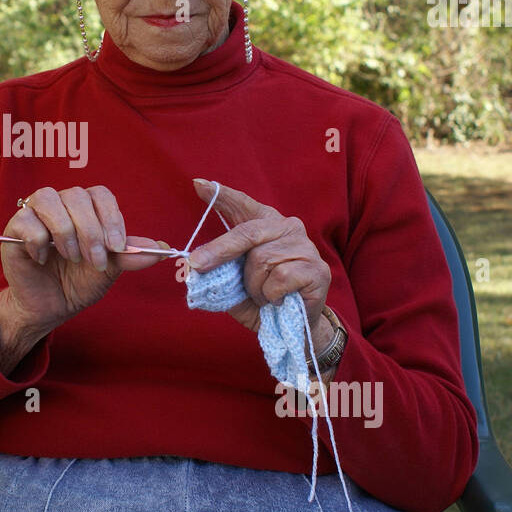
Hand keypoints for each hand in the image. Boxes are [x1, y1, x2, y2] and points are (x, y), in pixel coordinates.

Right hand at [0, 185, 167, 341]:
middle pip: (78, 196)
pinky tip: (42, 259)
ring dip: (66, 232)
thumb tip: (162, 249)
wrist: (50, 306)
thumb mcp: (109, 271)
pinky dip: (39, 242)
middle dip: (91, 231)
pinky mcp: (14, 227)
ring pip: (51, 200)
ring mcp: (36, 213)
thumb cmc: (78, 283)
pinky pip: (27, 221)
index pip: (100, 195)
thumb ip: (130, 256)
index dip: (110, 218)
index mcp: (85, 209)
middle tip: (95, 261)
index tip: (117, 247)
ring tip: (71, 258)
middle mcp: (61, 204)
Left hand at [185, 178, 331, 343]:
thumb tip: (194, 265)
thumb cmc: (263, 298)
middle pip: (247, 233)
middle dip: (220, 251)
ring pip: (262, 261)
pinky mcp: (317, 269)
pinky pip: (280, 278)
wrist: (294, 327)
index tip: (199, 184)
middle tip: (198, 265)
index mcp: (267, 225)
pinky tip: (279, 300)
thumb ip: (221, 270)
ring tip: (264, 296)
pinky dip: (271, 294)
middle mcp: (288, 228)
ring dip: (255, 286)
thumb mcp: (235, 282)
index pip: (244, 205)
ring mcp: (305, 247)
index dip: (223, 196)